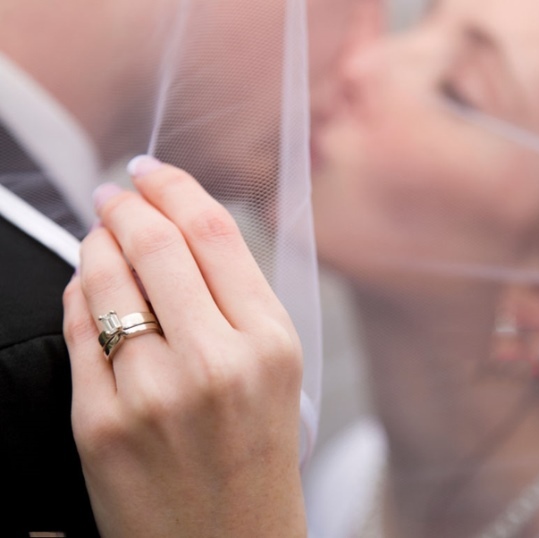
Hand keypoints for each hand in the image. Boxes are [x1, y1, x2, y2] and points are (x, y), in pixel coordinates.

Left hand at [63, 157, 305, 537]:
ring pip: (107, 277)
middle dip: (127, 204)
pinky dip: (77, 293)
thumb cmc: (257, 462)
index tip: (154, 173)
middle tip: (116, 194)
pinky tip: (86, 286)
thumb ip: (236, 301)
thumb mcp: (277, 373)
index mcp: (271, 344)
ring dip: (97, 241)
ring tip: (99, 234)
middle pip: (157, 243)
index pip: (214, 232)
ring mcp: (155, 393)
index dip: (176, 188)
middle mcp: (217, 362)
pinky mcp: (102, 423)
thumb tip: (181, 234)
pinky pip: (78, 329)